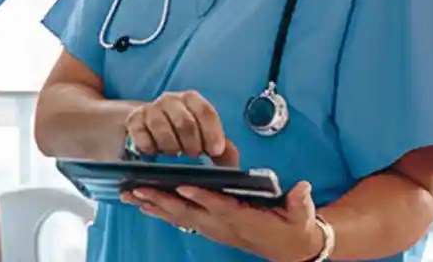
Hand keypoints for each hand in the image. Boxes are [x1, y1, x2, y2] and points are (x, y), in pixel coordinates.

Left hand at [121, 181, 324, 261]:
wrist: (290, 248)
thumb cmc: (293, 226)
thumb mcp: (301, 214)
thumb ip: (300, 201)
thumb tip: (302, 188)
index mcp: (244, 218)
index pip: (220, 206)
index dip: (201, 196)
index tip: (183, 185)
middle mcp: (223, 225)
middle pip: (189, 212)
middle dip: (162, 200)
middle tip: (138, 189)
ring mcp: (214, 229)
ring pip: (179, 216)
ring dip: (154, 206)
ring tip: (130, 195)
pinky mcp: (209, 228)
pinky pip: (180, 220)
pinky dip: (161, 212)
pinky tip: (143, 205)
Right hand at [123, 90, 238, 163]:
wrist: (149, 127)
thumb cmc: (183, 134)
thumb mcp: (204, 138)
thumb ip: (222, 149)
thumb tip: (230, 158)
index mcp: (191, 99)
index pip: (205, 111)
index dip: (212, 133)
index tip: (215, 151)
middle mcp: (170, 100)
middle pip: (184, 121)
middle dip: (192, 143)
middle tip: (193, 154)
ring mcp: (150, 109)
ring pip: (161, 127)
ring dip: (171, 146)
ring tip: (174, 153)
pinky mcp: (134, 121)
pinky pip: (142, 135)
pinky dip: (150, 147)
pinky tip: (155, 151)